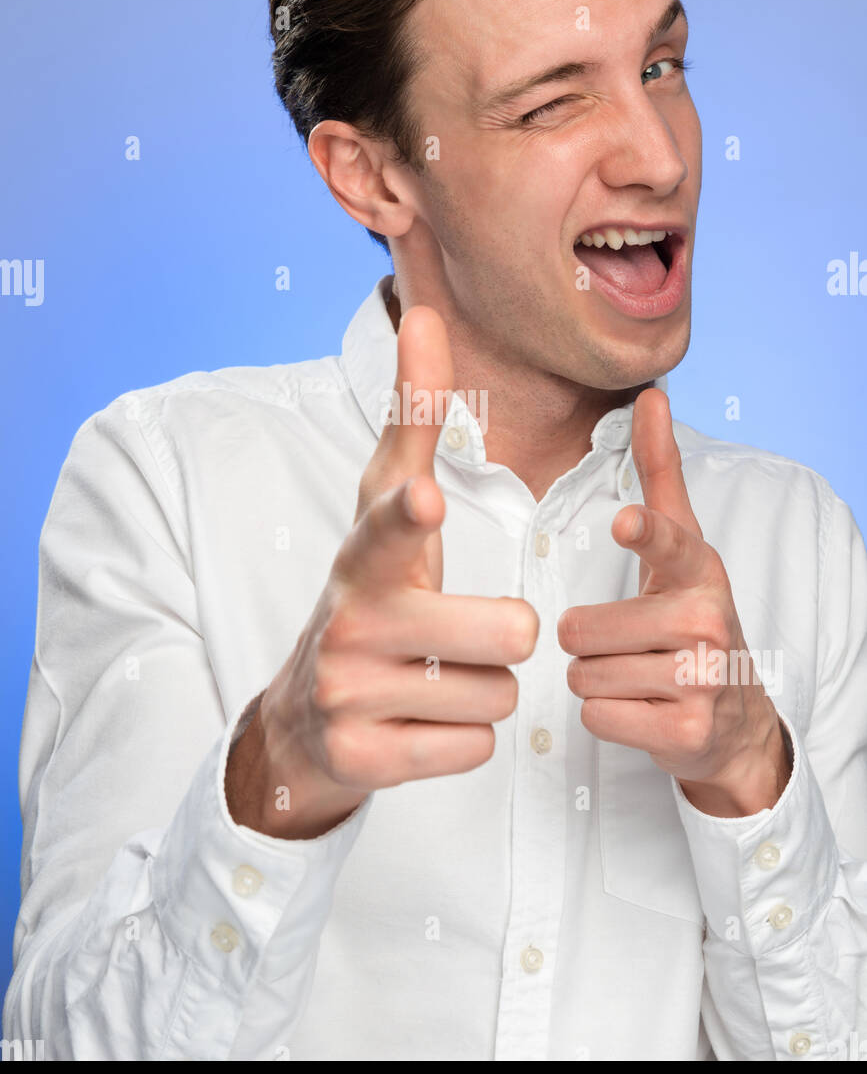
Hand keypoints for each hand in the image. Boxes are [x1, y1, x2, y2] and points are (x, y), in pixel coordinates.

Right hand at [228, 306, 538, 838]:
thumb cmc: (375, 590)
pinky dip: (461, 740)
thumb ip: (416, 416)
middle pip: (504, 633)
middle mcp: (349, 622)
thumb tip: (424, 313)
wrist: (306, 713)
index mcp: (365, 557)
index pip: (390, 526)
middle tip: (463, 635)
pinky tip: (417, 725)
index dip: (410, 516)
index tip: (425, 501)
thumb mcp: (388, 507)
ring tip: (432, 678)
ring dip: (483, 691)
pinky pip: (473, 750)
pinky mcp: (360, 760)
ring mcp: (347, 696)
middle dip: (505, 637)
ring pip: (498, 696)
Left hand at [557, 387, 790, 817]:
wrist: (735, 720)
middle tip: (629, 647)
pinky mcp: (686, 732)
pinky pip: (597, 717)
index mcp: (699, 571)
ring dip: (597, 681)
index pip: (669, 542)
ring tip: (639, 678)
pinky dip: (608, 718)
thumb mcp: (683, 549)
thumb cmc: (692, 621)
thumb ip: (660, 473)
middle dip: (589, 645)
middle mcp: (707, 622)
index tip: (626, 522)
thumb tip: (650, 396)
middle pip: (582, 631)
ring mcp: (702, 681)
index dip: (645, 532)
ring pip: (585, 677)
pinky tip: (643, 710)